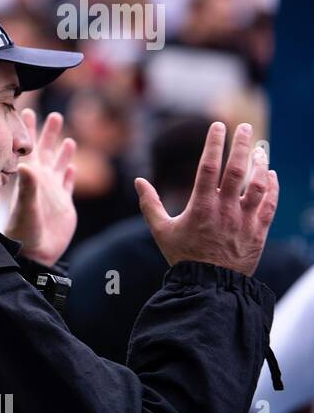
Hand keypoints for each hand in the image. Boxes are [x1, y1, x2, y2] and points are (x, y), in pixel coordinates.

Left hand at [4, 109, 76, 266]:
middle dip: (49, 134)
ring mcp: (52, 192)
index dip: (27, 130)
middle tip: (55, 115)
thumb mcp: (26, 207)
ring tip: (67, 138)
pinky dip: (69, 174)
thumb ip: (27, 187)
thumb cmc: (25, 231)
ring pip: (58, 165)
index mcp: (30, 178)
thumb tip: (26, 164)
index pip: (28, 148)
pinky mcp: (63, 204)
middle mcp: (40, 181)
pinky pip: (67, 184)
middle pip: (45, 151)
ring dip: (62, 151)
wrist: (36, 253)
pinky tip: (70, 167)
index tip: (25, 109)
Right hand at [134, 121, 277, 275]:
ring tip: (260, 149)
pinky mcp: (258, 231)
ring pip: (258, 185)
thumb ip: (150, 204)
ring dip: (260, 164)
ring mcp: (244, 220)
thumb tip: (138, 181)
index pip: (209, 167)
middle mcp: (225, 210)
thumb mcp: (161, 230)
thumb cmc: (183, 257)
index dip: (214, 144)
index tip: (217, 126)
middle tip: (244, 127)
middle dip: (241, 145)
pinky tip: (271, 175)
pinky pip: (270, 205)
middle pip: (237, 170)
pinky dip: (273, 188)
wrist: (209, 285)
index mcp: (201, 207)